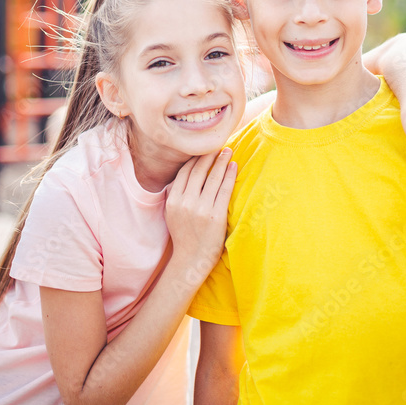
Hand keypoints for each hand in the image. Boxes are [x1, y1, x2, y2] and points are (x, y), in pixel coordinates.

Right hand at [164, 149, 236, 277]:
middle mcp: (185, 203)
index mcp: (173, 201)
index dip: (195, 158)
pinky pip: (224, 190)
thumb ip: (176, 195)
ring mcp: (200, 210)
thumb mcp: (172, 214)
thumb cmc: (185, 235)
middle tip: (218, 144)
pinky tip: (233, 166)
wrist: (191, 260)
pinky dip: (229, 176)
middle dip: (209, 155)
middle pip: (198, 171)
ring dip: (221, 161)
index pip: (185, 172)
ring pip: (212, 178)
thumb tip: (184, 174)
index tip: (204, 149)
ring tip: (228, 151)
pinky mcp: (215, 216)